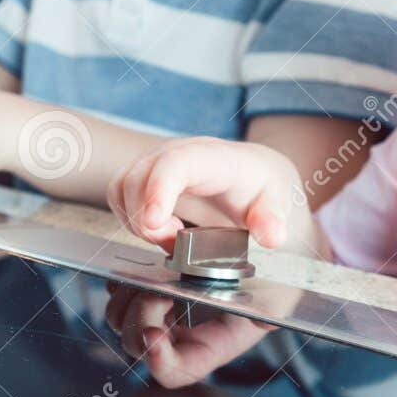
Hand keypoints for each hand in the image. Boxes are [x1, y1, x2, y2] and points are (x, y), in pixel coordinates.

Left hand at [104, 283, 278, 388]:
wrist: (260, 253)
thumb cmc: (270, 281)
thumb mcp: (278, 295)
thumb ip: (271, 310)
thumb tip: (266, 320)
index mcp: (209, 346)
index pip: (175, 372)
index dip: (158, 361)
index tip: (153, 333)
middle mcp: (180, 337)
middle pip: (137, 346)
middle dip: (141, 316)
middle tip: (162, 288)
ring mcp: (161, 315)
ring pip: (120, 321)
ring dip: (127, 299)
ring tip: (154, 276)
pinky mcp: (148, 291)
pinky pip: (116, 295)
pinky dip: (121, 283)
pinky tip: (142, 270)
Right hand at [106, 137, 306, 250]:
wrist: (253, 173)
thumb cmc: (261, 186)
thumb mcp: (277, 202)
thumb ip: (272, 219)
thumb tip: (271, 236)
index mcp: (212, 158)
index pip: (176, 164)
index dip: (158, 191)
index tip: (154, 224)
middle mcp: (178, 152)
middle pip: (138, 178)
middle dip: (146, 220)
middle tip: (174, 243)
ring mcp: (158, 161)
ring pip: (122, 185)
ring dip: (135, 220)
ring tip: (169, 238)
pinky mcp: (146, 174)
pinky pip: (118, 192)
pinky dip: (129, 217)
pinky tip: (158, 231)